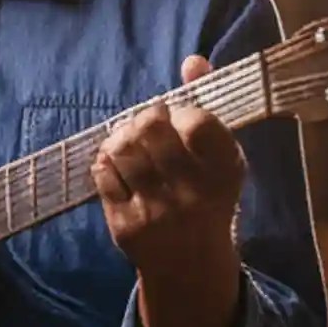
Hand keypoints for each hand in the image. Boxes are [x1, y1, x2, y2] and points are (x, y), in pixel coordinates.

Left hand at [91, 56, 244, 272]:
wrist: (190, 266)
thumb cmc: (207, 198)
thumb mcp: (219, 158)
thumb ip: (206, 105)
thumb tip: (193, 60)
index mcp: (224, 173)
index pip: (197, 121)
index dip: (181, 112)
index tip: (180, 120)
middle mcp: (193, 193)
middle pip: (151, 128)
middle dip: (144, 117)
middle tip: (148, 125)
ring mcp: (157, 211)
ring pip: (122, 148)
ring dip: (121, 136)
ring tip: (131, 141)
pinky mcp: (125, 225)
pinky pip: (103, 174)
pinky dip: (107, 160)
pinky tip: (118, 163)